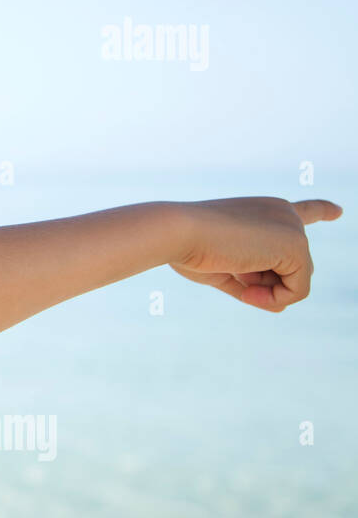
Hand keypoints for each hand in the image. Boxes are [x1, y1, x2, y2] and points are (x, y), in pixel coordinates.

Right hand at [169, 197, 342, 311]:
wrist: (178, 231)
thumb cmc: (189, 248)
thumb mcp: (221, 271)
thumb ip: (251, 286)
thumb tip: (282, 306)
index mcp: (263, 211)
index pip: (301, 211)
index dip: (321, 211)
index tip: (338, 211)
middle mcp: (283, 213)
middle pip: (291, 266)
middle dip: (265, 284)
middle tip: (237, 281)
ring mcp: (292, 227)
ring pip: (297, 279)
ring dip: (267, 292)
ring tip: (238, 280)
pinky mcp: (296, 244)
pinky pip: (299, 290)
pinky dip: (274, 298)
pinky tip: (247, 289)